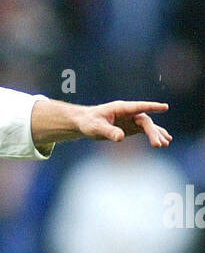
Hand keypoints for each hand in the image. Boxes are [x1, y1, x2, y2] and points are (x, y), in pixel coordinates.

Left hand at [31, 98, 171, 150]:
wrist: (85, 123)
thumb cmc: (89, 122)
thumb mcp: (96, 127)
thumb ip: (108, 131)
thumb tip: (120, 138)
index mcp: (121, 108)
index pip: (139, 107)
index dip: (152, 107)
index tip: (164, 107)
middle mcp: (129, 112)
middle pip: (145, 121)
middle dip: (153, 132)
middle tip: (158, 145)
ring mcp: (131, 119)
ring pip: (148, 126)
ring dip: (157, 134)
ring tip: (166, 143)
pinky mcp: (131, 127)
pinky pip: (145, 131)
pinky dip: (154, 135)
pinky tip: (165, 141)